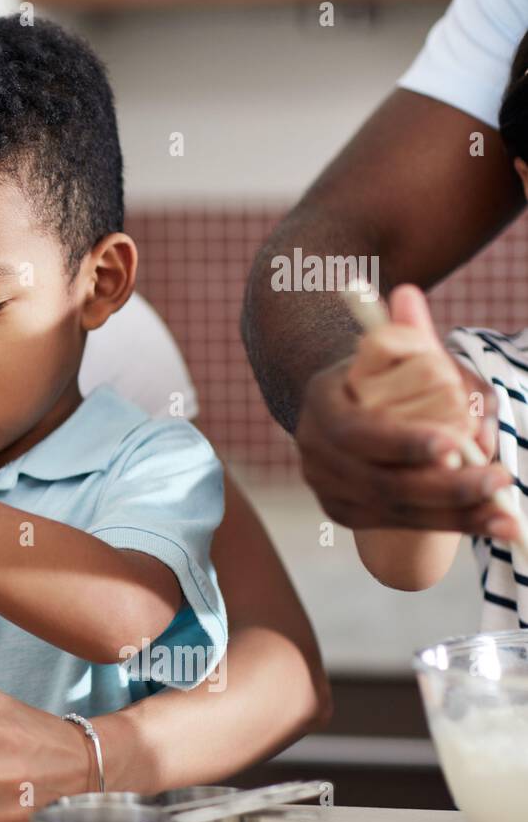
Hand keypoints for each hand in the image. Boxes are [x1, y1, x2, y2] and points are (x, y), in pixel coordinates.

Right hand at [296, 286, 512, 534]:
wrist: (352, 407)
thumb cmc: (391, 377)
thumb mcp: (402, 353)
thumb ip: (411, 333)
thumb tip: (407, 295)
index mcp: (322, 403)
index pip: (359, 432)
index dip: (404, 441)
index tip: (455, 444)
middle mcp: (314, 449)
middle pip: (379, 481)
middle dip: (445, 488)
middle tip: (501, 480)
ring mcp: (325, 485)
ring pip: (394, 509)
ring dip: (457, 514)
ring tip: (508, 516)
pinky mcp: (344, 510)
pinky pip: (397, 525)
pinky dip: (449, 526)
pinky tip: (492, 525)